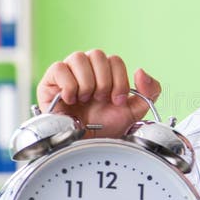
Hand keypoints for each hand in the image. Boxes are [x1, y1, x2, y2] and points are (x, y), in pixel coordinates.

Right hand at [36, 49, 161, 137]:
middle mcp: (86, 69)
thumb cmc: (105, 128)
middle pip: (98, 54)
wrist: (85, 145)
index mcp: (105, 73)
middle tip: (101, 100)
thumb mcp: (135, 111)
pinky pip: (59, 68)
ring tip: (85, 100)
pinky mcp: (49, 82)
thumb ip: (150, 91)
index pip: (115, 60)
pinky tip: (71, 100)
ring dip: (87, 82)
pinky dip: (68, 85)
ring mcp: (68, 73)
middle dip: (104, 82)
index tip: (117, 100)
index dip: (119, 80)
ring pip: (78, 57)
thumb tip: (141, 71)